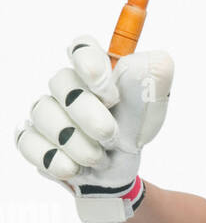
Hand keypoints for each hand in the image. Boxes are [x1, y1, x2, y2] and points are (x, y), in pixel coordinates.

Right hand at [15, 35, 174, 222]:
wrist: (118, 174)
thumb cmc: (130, 133)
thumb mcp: (150, 110)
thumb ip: (155, 82)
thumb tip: (158, 59)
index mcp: (95, 72)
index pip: (82, 47)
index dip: (90, 63)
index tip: (108, 92)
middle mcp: (65, 87)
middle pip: (61, 81)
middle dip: (89, 114)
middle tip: (110, 135)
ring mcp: (45, 111)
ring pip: (44, 114)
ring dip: (77, 144)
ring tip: (99, 158)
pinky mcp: (31, 138)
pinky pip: (29, 142)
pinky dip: (56, 160)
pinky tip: (75, 168)